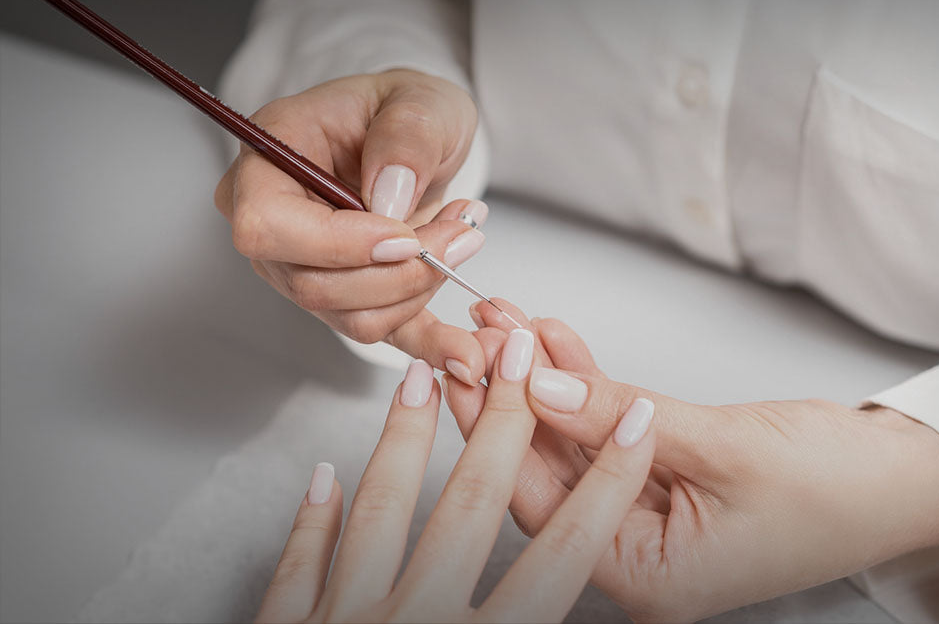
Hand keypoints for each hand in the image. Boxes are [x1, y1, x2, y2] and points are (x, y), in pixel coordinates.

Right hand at [215, 70, 487, 381]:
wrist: (413, 135)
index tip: (407, 236)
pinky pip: (378, 331)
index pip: (268, 226)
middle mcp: (272, 220)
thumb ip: (406, 136)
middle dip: (397, 273)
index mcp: (268, 159)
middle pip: (311, 284)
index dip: (337, 244)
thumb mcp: (419, 99)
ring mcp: (302, 265)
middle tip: (463, 235)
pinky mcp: (345, 294)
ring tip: (464, 238)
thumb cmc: (402, 109)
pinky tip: (461, 351)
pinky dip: (422, 344)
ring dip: (419, 291)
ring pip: (348, 315)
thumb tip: (389, 198)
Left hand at [256, 331, 656, 622]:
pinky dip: (310, 521)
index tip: (629, 426)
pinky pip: (297, 568)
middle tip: (520, 352)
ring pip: (381, 510)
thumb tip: (599, 615)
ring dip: (405, 440)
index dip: (603, 486)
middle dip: (506, 424)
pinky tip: (321, 477)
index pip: (561, 558)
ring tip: (422, 378)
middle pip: (472, 507)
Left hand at [447, 301, 938, 621]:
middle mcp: (636, 551)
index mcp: (646, 575)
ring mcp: (647, 512)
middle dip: (514, 393)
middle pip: (549, 468)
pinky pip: (608, 425)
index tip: (472, 368)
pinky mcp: (661, 474)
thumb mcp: (722, 447)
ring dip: (545, 377)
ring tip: (508, 319)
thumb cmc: (836, 488)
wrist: (903, 480)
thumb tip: (538, 386)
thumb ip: (621, 418)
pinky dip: (587, 380)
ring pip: (574, 440)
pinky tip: (555, 337)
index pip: (545, 504)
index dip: (501, 431)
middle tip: (479, 334)